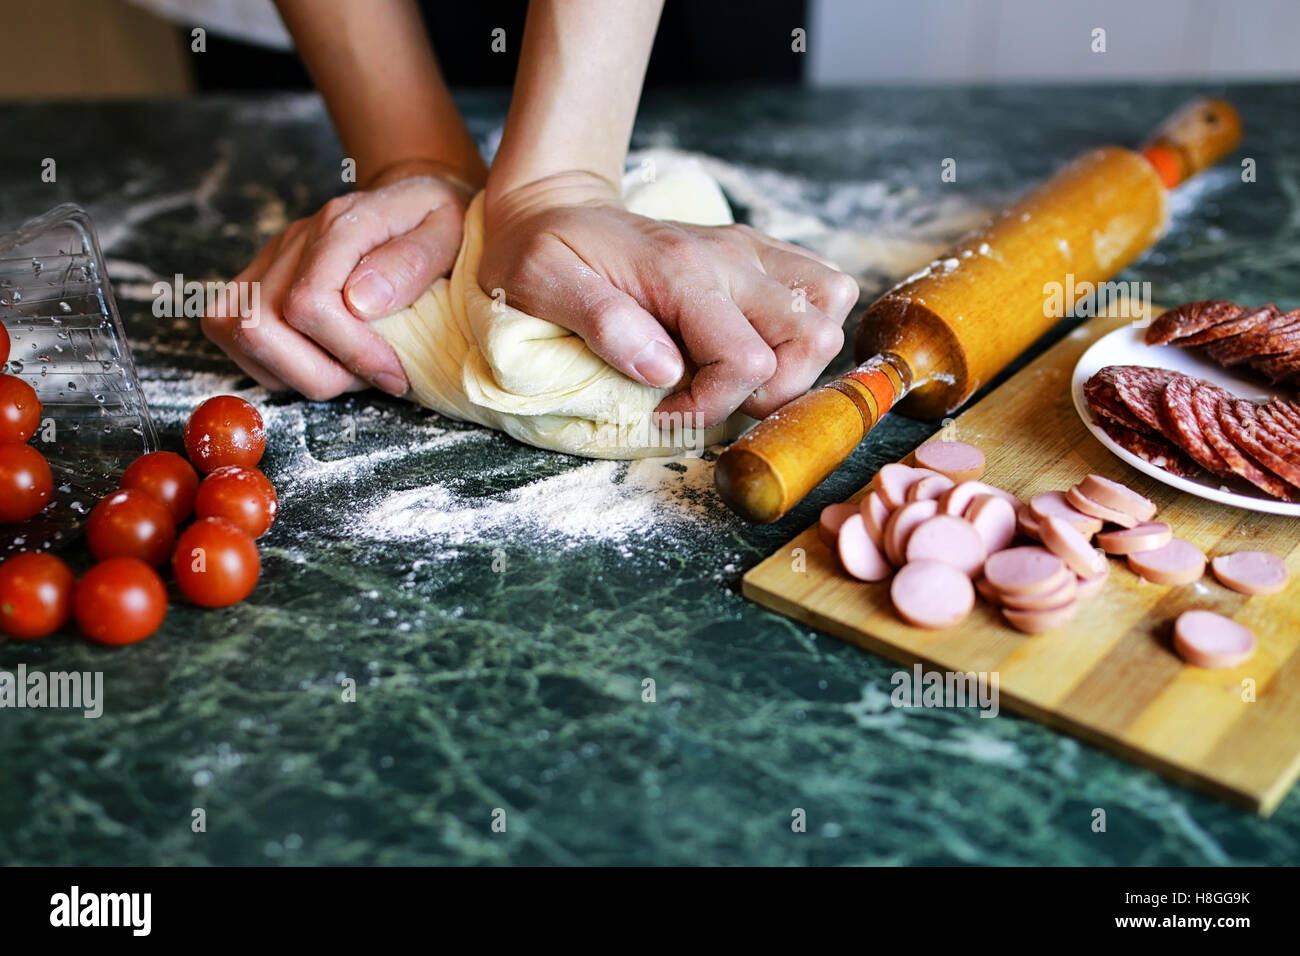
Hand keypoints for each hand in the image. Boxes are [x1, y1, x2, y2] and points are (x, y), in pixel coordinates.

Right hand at [203, 162, 474, 399]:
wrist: (414, 202)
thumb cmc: (438, 222)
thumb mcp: (451, 231)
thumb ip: (413, 262)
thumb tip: (361, 303)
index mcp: (341, 225)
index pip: (310, 304)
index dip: (351, 354)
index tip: (395, 375)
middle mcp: (295, 240)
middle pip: (260, 326)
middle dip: (319, 372)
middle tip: (369, 376)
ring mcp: (270, 258)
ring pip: (239, 334)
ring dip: (296, 372)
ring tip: (348, 369)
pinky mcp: (258, 278)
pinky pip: (230, 332)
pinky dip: (274, 364)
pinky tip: (319, 360)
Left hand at [480, 172, 858, 426]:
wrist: (557, 204)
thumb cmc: (544, 252)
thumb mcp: (544, 285)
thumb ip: (604, 324)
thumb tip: (664, 371)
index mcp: (680, 272)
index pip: (744, 360)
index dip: (714, 406)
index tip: (667, 414)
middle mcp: (729, 257)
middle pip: (810, 338)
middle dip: (771, 390)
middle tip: (714, 396)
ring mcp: (749, 251)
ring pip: (831, 307)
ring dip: (799, 358)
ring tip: (740, 373)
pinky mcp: (757, 252)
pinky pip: (824, 284)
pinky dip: (808, 324)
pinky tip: (759, 341)